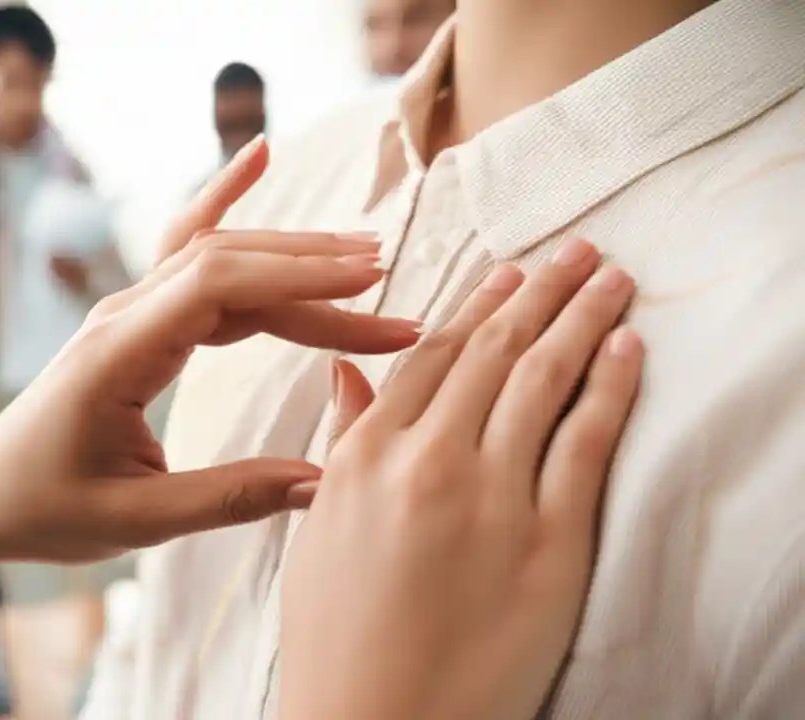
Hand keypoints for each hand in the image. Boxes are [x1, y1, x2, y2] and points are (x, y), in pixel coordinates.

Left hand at [0, 135, 421, 561]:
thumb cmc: (46, 509)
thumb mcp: (136, 520)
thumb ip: (228, 499)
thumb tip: (320, 481)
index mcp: (119, 353)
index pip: (218, 286)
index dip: (296, 277)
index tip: (368, 284)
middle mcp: (124, 316)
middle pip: (229, 264)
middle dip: (312, 269)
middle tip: (388, 282)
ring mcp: (129, 312)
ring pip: (218, 258)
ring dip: (289, 255)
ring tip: (364, 260)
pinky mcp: (138, 321)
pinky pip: (190, 255)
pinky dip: (227, 207)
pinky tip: (259, 160)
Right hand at [280, 240, 644, 719]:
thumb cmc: (337, 634)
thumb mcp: (316, 530)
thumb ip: (341, 442)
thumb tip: (349, 372)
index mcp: (364, 456)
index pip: (430, 354)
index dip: (477, 302)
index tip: (509, 268)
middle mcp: (427, 462)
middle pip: (494, 352)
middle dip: (541, 291)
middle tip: (577, 250)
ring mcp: (491, 498)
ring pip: (544, 379)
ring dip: (583, 317)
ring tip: (610, 277)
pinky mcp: (549, 542)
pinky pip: (587, 443)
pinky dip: (612, 386)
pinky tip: (628, 347)